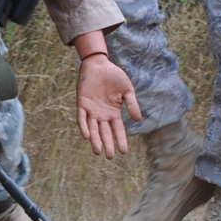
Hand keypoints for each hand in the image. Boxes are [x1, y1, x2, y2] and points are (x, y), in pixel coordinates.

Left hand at [74, 42, 141, 157]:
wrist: (99, 64)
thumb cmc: (114, 76)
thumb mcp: (127, 90)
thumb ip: (131, 104)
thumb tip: (138, 120)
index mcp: (113, 112)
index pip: (117, 130)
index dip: (120, 140)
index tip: (124, 152)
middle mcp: (102, 114)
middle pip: (105, 132)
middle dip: (107, 144)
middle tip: (110, 157)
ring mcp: (91, 109)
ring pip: (93, 128)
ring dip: (94, 140)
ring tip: (98, 151)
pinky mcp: (82, 103)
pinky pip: (81, 117)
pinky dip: (83, 126)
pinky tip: (86, 135)